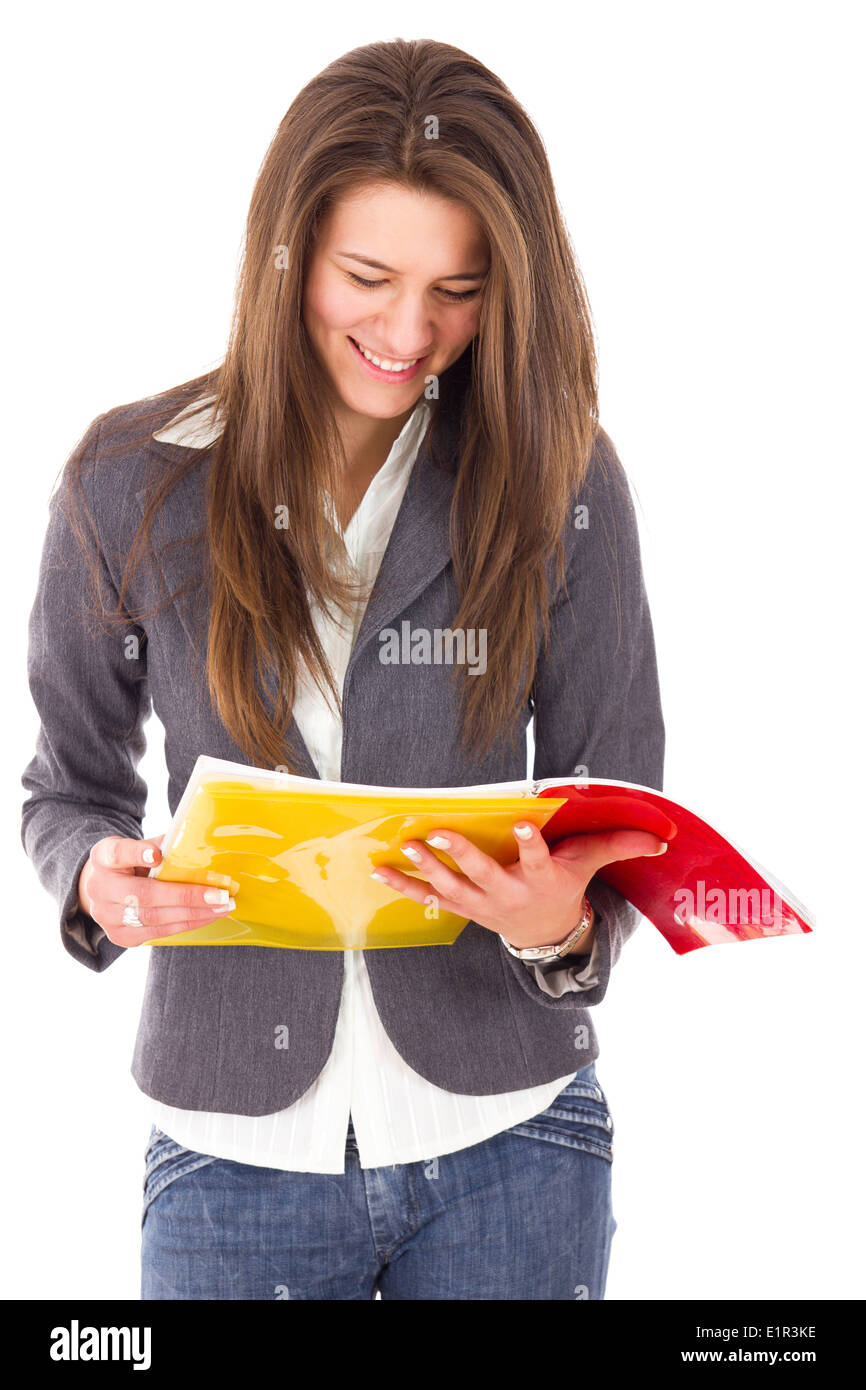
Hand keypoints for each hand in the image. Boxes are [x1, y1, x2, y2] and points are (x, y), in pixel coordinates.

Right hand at [76, 834, 237, 947]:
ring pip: (154, 917)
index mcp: (104, 857)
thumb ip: (162, 846)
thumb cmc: (130, 863)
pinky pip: (157, 932)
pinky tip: (207, 916)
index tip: (157, 855)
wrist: (103, 889)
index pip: (118, 853)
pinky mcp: (120, 936)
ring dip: (194, 914)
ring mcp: (107, 916)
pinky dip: (186, 924)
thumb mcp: (139, 847)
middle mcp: (100, 888)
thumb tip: (200, 847)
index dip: (138, 854)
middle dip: (187, 896)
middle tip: (220, 895)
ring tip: (223, 907)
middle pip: (144, 894)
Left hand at [371, 822, 667, 951]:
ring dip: (426, 868)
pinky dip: (403, 885)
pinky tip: (378, 871)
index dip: (532, 843)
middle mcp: (509, 893)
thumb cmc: (565, 887)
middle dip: (462, 856)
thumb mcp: (590, 866)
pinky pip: (428, 898)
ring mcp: (482, 904)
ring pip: (450, 888)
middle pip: (484, 874)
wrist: (545, 935)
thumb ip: (620, 846)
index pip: (538, 858)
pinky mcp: (462, 908)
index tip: (525, 823)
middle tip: (438, 834)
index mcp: (542, 879)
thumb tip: (663, 837)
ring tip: (406, 846)